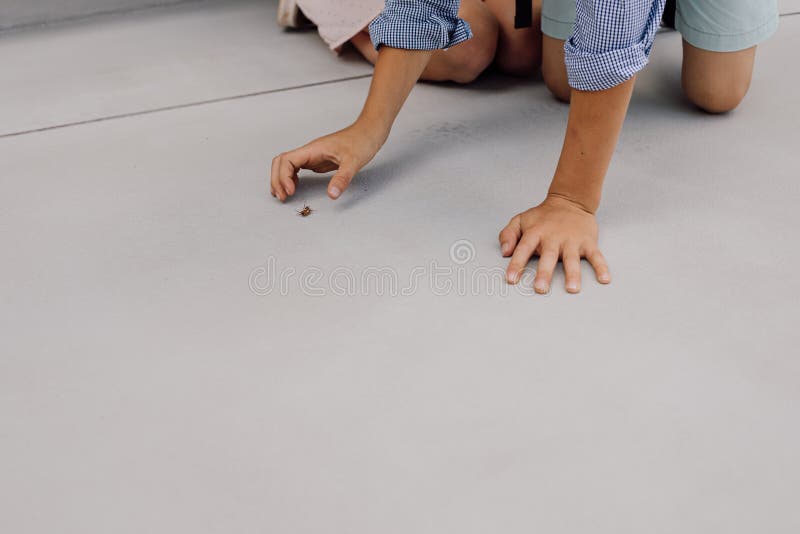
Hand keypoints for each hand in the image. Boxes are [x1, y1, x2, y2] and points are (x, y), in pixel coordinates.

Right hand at [270, 121, 386, 200]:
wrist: (369, 132)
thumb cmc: (362, 141)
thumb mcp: (354, 162)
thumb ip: (342, 178)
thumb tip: (332, 194)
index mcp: (313, 149)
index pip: (287, 160)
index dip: (283, 177)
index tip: (291, 191)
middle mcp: (310, 151)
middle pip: (281, 162)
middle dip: (277, 179)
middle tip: (282, 196)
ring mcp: (313, 155)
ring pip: (287, 165)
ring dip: (281, 179)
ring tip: (283, 194)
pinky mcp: (318, 160)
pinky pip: (297, 168)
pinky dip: (291, 178)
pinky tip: (294, 187)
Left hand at [499, 194, 610, 293]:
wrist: (570, 200)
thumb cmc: (542, 217)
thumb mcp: (520, 220)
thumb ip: (508, 234)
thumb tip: (504, 252)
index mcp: (536, 233)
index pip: (523, 248)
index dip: (517, 263)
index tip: (511, 279)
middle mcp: (554, 237)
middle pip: (548, 256)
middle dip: (544, 273)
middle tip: (540, 288)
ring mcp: (572, 240)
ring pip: (572, 259)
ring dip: (573, 274)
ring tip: (572, 289)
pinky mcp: (588, 242)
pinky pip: (596, 256)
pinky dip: (601, 267)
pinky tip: (604, 279)